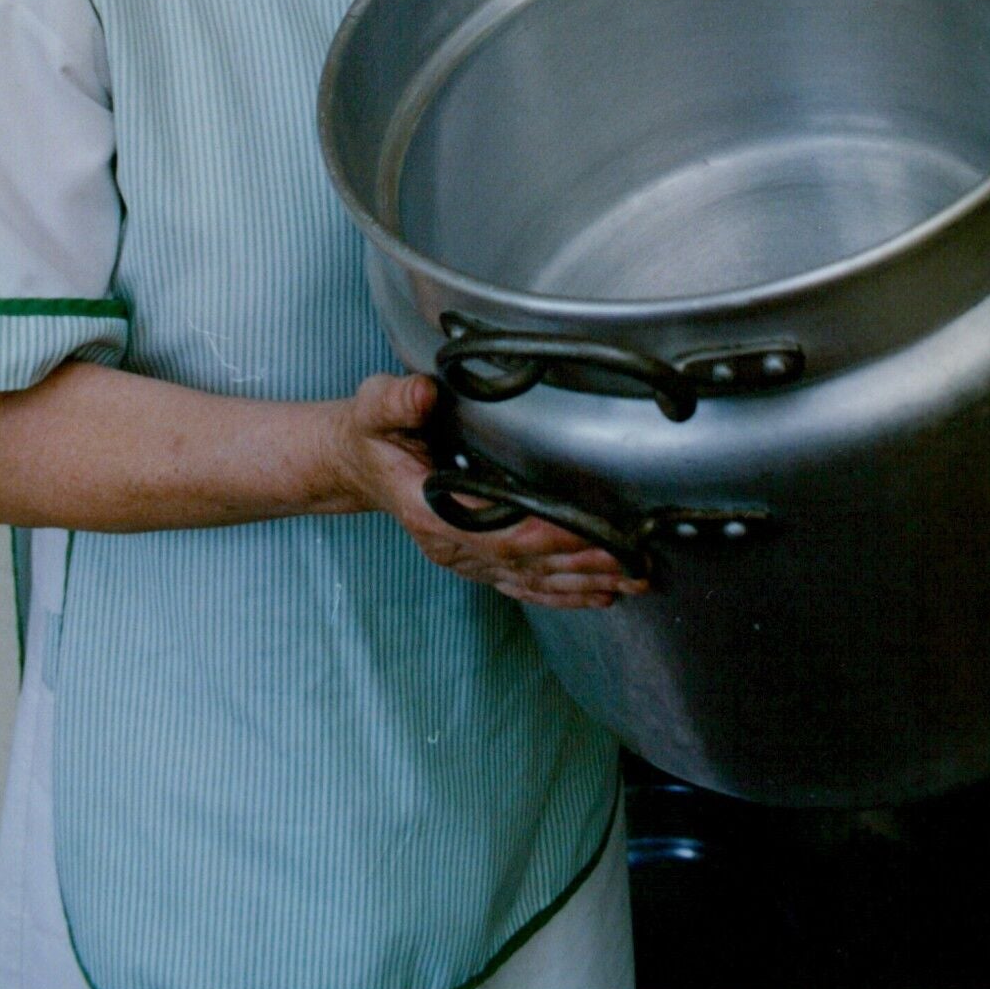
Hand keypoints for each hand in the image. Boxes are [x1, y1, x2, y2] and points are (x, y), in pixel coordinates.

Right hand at [334, 372, 646, 610]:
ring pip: (530, 581)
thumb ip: (398, 400)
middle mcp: (451, 544)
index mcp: (430, 511)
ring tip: (632, 580)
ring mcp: (465, 558)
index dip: (542, 535)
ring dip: (583, 584)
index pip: (495, 533)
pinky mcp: (476, 560)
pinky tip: (598, 595)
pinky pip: (523, 585)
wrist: (355, 463)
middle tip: (633, 562)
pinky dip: (563, 593)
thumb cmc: (370, 433)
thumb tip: (424, 392)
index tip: (585, 531)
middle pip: (525, 564)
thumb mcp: (374, 406)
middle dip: (582, 564)